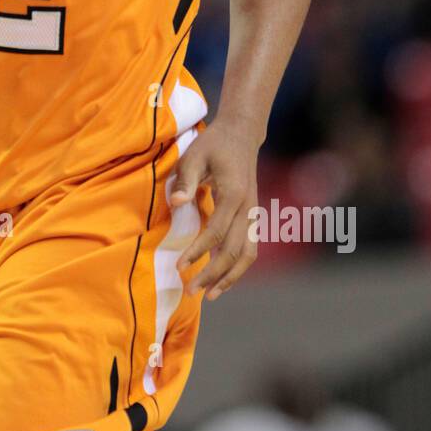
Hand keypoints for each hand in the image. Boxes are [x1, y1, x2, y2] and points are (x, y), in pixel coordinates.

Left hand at [171, 120, 259, 300]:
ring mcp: (253, 214)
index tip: (179, 266)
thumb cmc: (213, 144)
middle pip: (234, 250)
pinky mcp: (252, 217)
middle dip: (213, 274)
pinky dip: (238, 268)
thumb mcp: (194, 155)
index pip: (216, 232)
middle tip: (191, 291)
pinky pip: (250, 249)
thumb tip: (176, 202)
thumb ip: (186, 180)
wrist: (241, 135)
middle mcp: (248, 208)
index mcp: (234, 194)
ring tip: (209, 295)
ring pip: (248, 255)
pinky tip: (221, 280)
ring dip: (230, 277)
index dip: (197, 252)